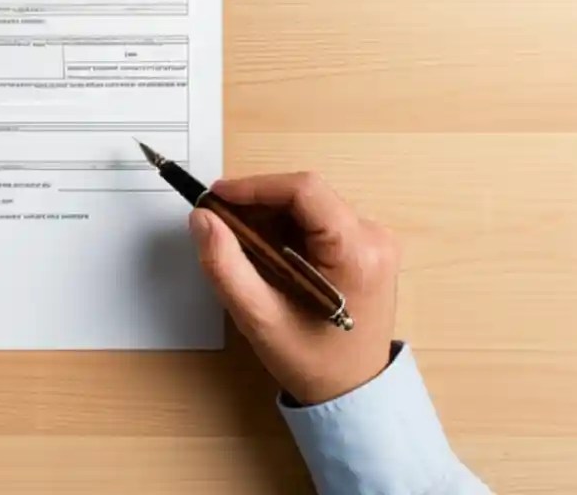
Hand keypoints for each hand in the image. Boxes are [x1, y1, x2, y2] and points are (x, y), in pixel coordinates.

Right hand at [189, 172, 396, 404]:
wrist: (353, 390)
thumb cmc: (312, 360)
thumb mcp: (259, 318)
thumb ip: (226, 266)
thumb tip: (202, 219)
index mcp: (356, 252)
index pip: (304, 191)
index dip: (255, 186)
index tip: (216, 198)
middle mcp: (374, 238)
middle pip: (306, 196)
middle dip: (258, 205)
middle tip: (221, 227)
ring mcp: (374, 241)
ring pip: (309, 206)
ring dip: (270, 218)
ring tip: (242, 248)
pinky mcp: (366, 247)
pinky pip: (318, 221)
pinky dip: (286, 229)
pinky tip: (267, 255)